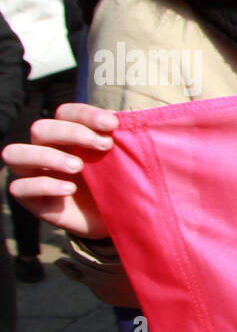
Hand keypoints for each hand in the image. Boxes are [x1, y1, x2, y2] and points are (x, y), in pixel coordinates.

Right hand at [2, 103, 117, 238]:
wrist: (118, 219)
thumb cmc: (120, 183)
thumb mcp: (125, 161)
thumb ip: (124, 139)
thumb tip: (123, 117)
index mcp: (68, 135)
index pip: (65, 113)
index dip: (86, 114)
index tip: (112, 125)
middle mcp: (46, 150)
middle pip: (40, 128)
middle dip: (72, 133)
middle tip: (104, 146)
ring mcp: (34, 174)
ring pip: (15, 153)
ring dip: (46, 156)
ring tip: (78, 167)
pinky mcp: (32, 200)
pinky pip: (18, 188)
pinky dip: (42, 185)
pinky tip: (68, 189)